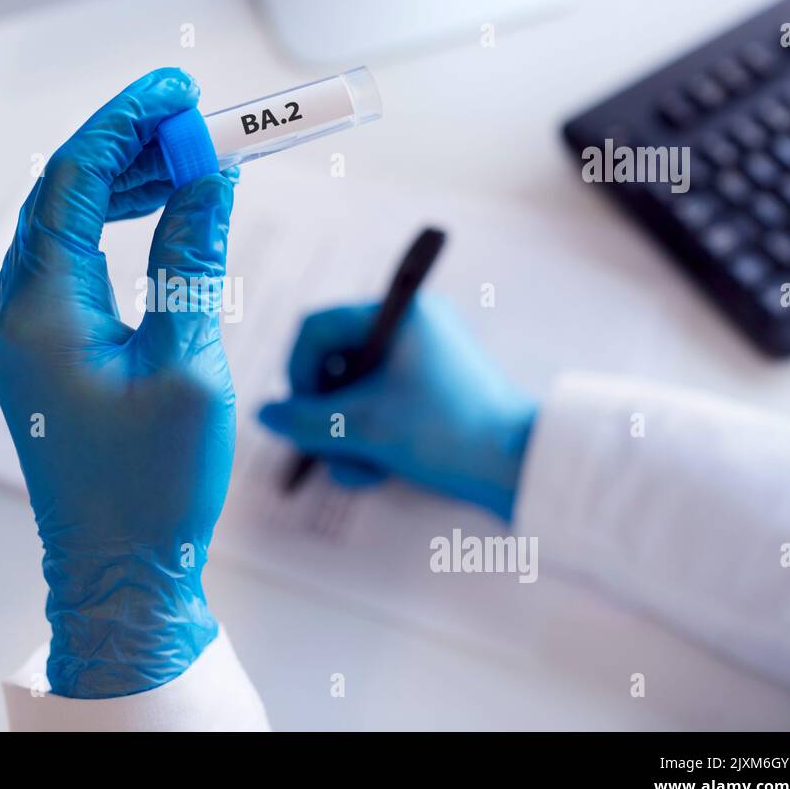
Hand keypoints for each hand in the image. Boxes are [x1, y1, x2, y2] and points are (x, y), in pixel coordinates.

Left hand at [0, 69, 237, 698]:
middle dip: (132, 147)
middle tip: (199, 122)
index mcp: (37, 309)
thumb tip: (210, 176)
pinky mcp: (41, 347)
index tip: (179, 91)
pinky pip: (74, 262)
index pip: (74, 180)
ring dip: (127, 184)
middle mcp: (13, 311)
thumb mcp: (187, 364)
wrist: (116, 571)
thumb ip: (195, 258)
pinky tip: (160, 211)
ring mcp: (21, 330)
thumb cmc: (150, 488)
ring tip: (193, 160)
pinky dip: (117, 227)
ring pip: (69, 223)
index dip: (127, 123)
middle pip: (66, 193)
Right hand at [258, 294, 536, 521]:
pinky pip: (377, 411)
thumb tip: (266, 413)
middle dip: (325, 416)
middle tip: (330, 448)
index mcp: (399, 314)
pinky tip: (377, 474)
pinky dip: (369, 442)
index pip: (316, 327)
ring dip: (344, 438)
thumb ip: (305, 420)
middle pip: (331, 365)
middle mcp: (409, 329)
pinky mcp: (429, 397)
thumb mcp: (365, 427)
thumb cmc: (447, 433)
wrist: (523, 470)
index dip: (297, 372)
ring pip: (351, 395)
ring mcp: (420, 364)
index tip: (302, 414)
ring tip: (361, 469)